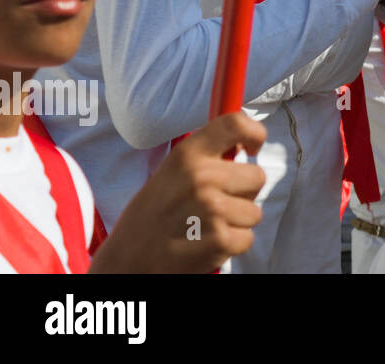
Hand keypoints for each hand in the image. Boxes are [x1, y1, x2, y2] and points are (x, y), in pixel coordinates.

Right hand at [89, 112, 266, 273]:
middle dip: (243, 192)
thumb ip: (206, 157)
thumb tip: (244, 144)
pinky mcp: (220, 239)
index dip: (254, 133)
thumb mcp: (171, 173)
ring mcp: (212, 208)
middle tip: (215, 204)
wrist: (127, 260)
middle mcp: (202, 177)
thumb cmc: (152, 216)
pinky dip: (231, 245)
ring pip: (254, 212)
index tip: (253, 147)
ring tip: (206, 227)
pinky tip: (206, 244)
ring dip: (236, 222)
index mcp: (188, 155)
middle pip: (257, 176)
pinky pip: (247, 238)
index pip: (235, 124)